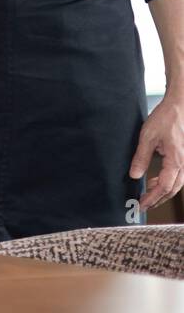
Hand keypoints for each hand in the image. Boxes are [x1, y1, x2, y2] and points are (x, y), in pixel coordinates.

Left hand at [130, 93, 183, 212]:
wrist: (179, 107)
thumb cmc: (165, 119)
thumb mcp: (147, 137)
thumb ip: (141, 158)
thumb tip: (134, 176)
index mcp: (176, 160)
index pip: (165, 186)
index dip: (153, 198)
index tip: (141, 204)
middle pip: (173, 189)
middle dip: (157, 199)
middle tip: (143, 205)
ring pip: (177, 184)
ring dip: (162, 192)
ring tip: (147, 195)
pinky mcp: (183, 158)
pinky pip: (178, 176)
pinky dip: (166, 182)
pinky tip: (154, 180)